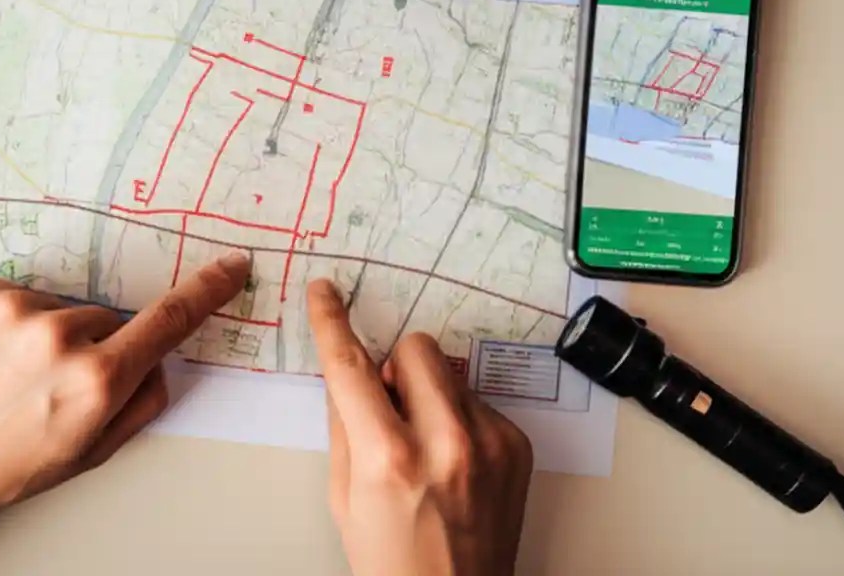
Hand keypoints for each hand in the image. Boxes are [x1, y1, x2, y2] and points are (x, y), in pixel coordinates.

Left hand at [0, 253, 251, 575]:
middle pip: (108, 321)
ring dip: (51, 333)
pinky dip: (16, 321)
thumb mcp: (90, 452)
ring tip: (12, 375)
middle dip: (95, 347)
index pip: (169, 321)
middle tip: (53, 388)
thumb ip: (140, 403)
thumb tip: (158, 363)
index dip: (207, 291)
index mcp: (96, 380)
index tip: (230, 267)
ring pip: (64, 308)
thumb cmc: (4, 468)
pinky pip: (24, 295)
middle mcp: (60, 336)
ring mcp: (17, 309)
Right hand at [307, 279, 532, 575]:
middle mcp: (445, 445)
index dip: (332, 322)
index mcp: (388, 459)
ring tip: (426, 448)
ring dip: (431, 394)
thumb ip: (346, 427)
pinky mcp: (516, 446)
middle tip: (390, 404)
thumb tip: (348, 374)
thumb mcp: (345, 497)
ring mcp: (489, 444)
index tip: (326, 293)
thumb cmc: (392, 562)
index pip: (351, 368)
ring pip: (450, 372)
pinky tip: (455, 463)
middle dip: (397, 366)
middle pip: (417, 347)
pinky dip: (460, 420)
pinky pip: (478, 402)